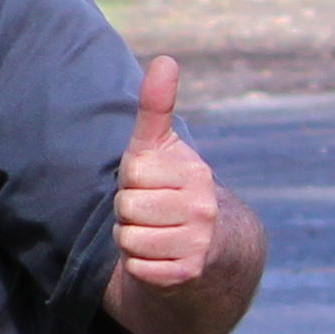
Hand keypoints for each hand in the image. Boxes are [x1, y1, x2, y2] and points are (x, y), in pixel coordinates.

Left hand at [115, 55, 218, 294]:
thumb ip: (156, 106)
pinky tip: (161, 258)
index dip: (131, 181)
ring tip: (156, 233)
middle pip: (126, 207)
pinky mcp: (187, 274)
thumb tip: (165, 59)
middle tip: (152, 213)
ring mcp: (199, 242)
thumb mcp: (160, 148)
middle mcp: (204, 207)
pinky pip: (135, 267)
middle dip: (129, 212)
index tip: (151, 185)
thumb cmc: (171, 189)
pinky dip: (139, 265)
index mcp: (195, 172)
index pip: (131, 174)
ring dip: (132, 239)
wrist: (208, 250)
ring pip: (128, 238)